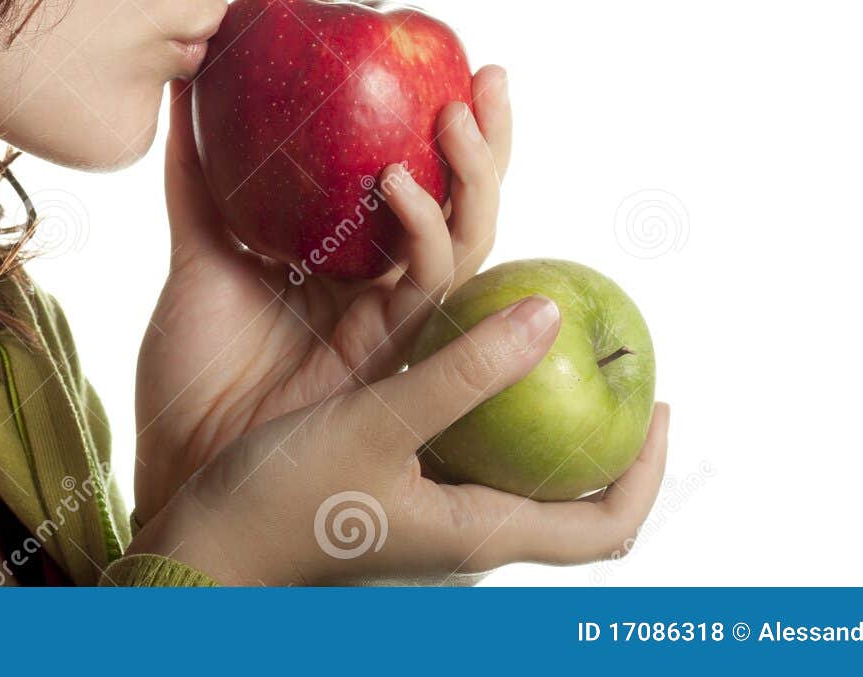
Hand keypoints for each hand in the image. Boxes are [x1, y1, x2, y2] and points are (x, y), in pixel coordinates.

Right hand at [128, 295, 670, 584]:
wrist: (201, 546)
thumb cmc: (282, 505)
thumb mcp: (376, 429)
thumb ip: (462, 374)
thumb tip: (548, 316)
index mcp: (479, 530)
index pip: (606, 528)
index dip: (647, 470)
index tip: (662, 402)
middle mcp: (464, 522)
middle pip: (567, 490)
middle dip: (597, 424)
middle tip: (603, 347)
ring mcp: (426, 507)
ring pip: (511, 458)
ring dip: (534, 398)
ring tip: (533, 323)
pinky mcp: (389, 483)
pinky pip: (458, 438)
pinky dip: (475, 389)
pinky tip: (449, 334)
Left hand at [134, 66, 511, 518]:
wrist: (175, 454)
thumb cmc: (190, 367)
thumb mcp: (198, 252)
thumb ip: (200, 178)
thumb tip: (181, 84)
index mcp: (350, 261)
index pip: (421, 185)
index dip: (445, 131)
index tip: (451, 61)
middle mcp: (385, 291)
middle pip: (463, 209)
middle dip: (488, 144)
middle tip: (488, 76)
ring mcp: (392, 325)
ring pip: (465, 246)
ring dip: (472, 181)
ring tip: (454, 117)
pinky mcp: (385, 359)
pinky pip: (426, 293)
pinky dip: (424, 237)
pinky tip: (400, 187)